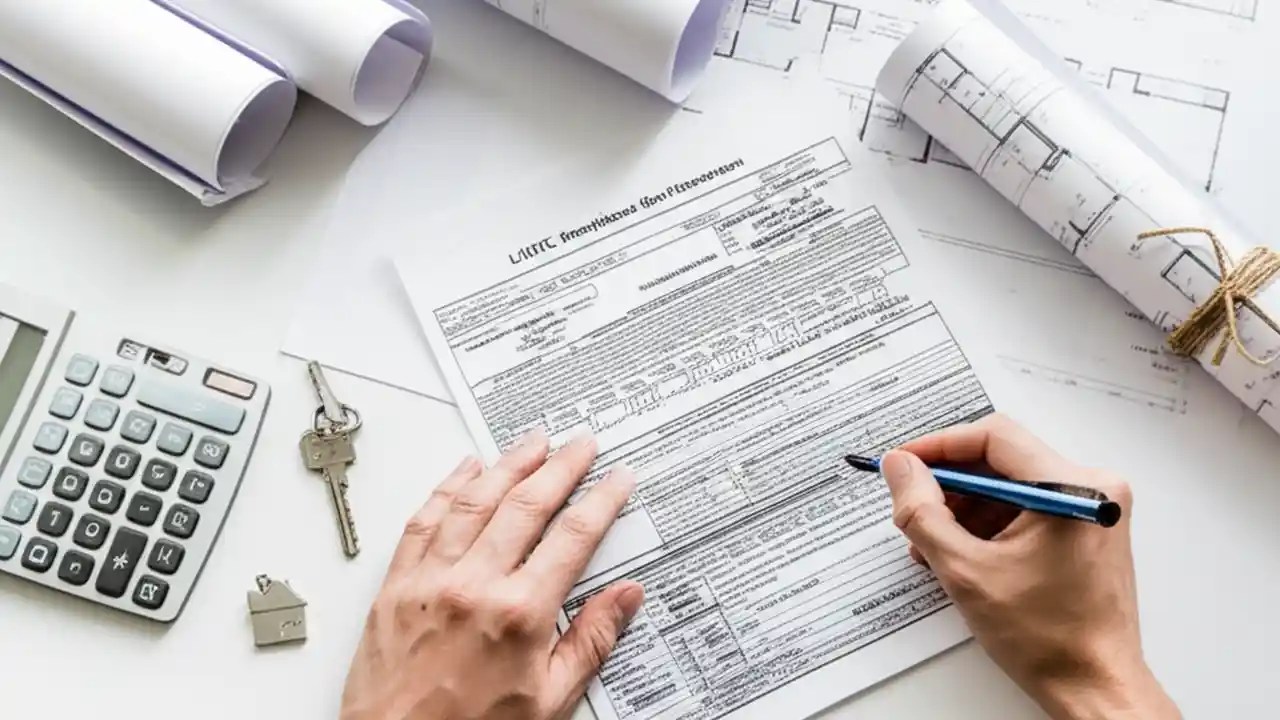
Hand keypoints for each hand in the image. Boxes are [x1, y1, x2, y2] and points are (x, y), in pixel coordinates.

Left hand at [341, 430, 643, 719]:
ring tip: (533, 442)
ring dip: (508, 464)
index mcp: (520, 614)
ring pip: (475, 500)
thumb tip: (626, 598)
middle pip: (527, 505)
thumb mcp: (549, 700)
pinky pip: (424, 519)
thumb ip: (591, 642)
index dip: (601, 500)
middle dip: (561, 467)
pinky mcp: (396, 585)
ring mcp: (431, 580)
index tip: (617, 479)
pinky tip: (465, 469)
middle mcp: (474, 586)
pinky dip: (447, 487)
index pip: (573, 537)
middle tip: (581, 445)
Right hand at [882, 415, 1178, 719]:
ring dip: (966, 507)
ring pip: (1010, 485)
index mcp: (1072, 488)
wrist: (1095, 687)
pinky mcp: (1085, 528)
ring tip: (932, 543)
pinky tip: (961, 551)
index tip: (905, 463)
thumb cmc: (1050, 639)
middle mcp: (1091, 488)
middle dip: (950, 484)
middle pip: (1001, 460)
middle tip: (913, 504)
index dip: (940, 447)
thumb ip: (924, 513)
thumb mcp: (966, 572)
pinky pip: (1026, 507)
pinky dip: (990, 523)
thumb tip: (900, 468)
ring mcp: (1092, 508)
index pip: (994, 437)